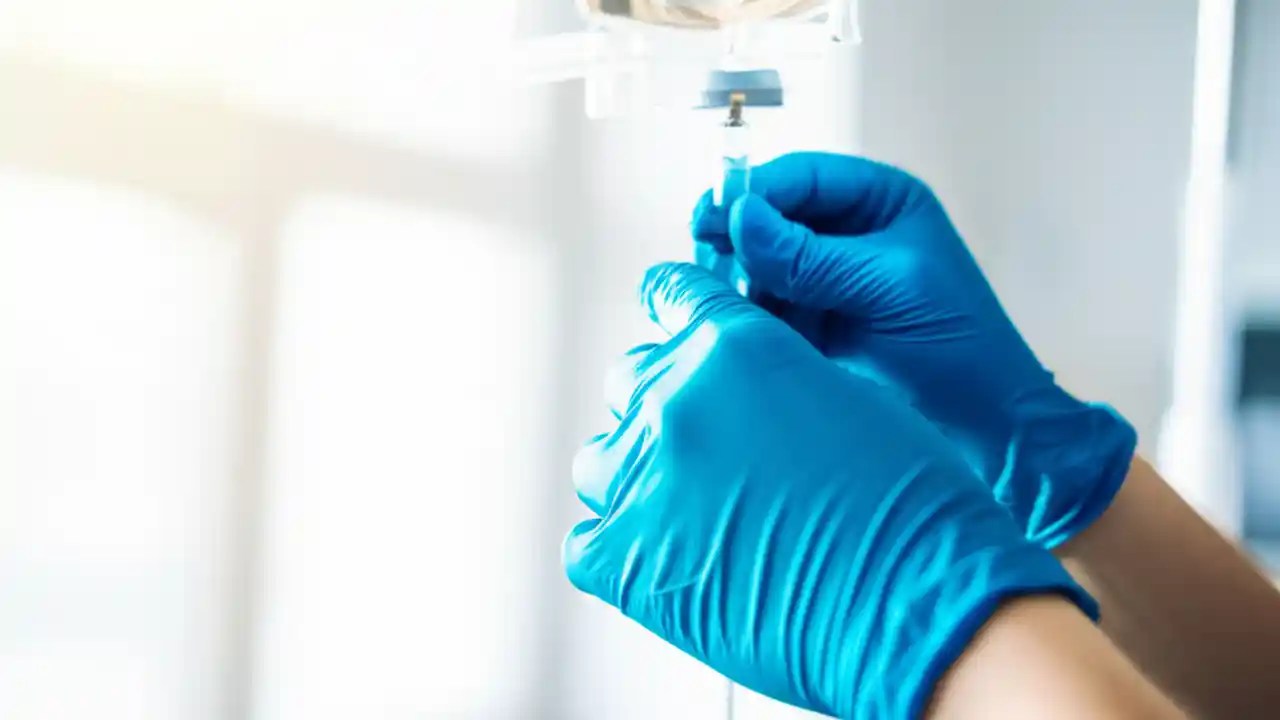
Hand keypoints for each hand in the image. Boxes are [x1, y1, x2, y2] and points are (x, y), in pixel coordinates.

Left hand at [564, 262, 1094, 717]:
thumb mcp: (846, 399)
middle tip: (706, 452)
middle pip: (631, 378)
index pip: (673, 296)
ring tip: (688, 514)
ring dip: (636, 476)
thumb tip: (744, 389)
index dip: (673, 311)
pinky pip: (587, 541)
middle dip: (664, 407)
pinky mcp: (622, 557)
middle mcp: (677, 397)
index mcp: (736, 344)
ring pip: (602, 457)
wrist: (917, 601)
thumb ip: (775, 375)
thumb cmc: (910, 509)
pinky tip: (668, 562)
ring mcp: (643, 475)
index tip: (665, 320)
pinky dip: (618, 551)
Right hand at [691, 152, 1136, 547]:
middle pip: (770, 219)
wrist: (986, 434)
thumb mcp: (887, 289)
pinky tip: (731, 329)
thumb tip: (740, 217)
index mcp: (880, 204)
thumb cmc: (960, 349)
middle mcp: (848, 235)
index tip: (712, 218)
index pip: (801, 179)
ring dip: (736, 282)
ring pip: (758, 266)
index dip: (754, 193)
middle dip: (737, 239)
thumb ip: (811, 255)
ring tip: (717, 302)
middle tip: (705, 262)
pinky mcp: (810, 330)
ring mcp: (826, 284)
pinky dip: (745, 318)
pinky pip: (763, 311)